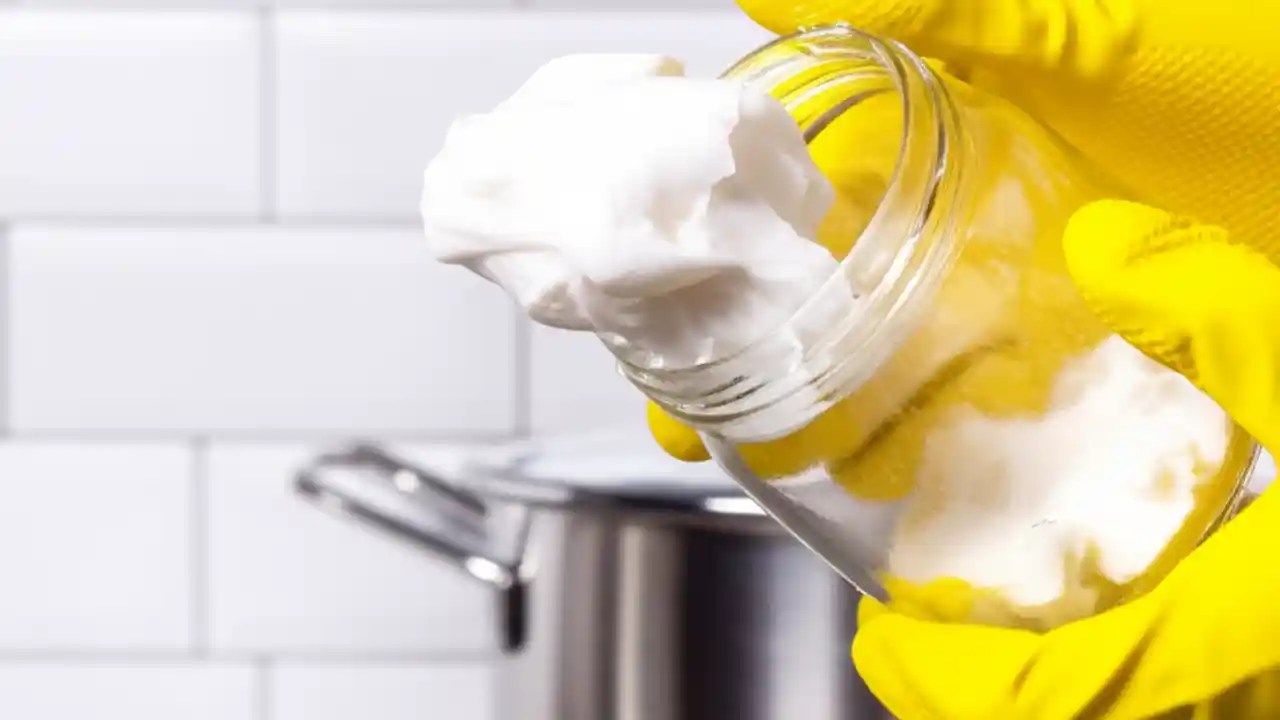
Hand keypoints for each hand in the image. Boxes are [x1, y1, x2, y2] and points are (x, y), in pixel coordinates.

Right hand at [649, 0, 1279, 462]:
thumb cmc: (1249, 46)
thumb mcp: (1081, 26)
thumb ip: (933, 8)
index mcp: (942, 114)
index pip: (793, 179)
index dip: (715, 236)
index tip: (647, 290)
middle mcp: (966, 200)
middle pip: (822, 281)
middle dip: (743, 346)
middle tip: (680, 412)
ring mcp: (1018, 274)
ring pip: (888, 346)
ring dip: (819, 403)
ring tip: (755, 454)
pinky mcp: (1079, 337)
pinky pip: (981, 392)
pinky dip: (929, 432)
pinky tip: (882, 472)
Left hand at [853, 200, 1279, 718]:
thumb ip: (1221, 301)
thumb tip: (1101, 244)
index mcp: (1247, 631)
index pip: (1054, 698)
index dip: (947, 681)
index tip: (886, 632)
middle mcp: (1249, 692)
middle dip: (969, 704)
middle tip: (911, 645)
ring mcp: (1266, 698)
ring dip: (1030, 700)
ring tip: (979, 637)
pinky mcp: (1276, 680)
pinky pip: (1164, 708)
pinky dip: (1102, 686)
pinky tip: (1093, 625)